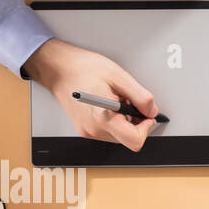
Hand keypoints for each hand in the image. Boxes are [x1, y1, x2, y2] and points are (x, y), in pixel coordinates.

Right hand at [23, 39, 160, 150]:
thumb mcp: (119, 77)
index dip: (146, 128)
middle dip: (134, 121)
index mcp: (103, 117)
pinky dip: (113, 120)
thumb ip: (140, 97)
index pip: (135, 141)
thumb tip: (151, 111)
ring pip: (119, 135)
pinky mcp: (85, 130)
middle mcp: (95, 129)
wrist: (57, 68)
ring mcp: (88, 131)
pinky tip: (107, 104)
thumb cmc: (82, 68)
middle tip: (126, 100)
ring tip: (114, 100)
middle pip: (128, 139)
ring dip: (123, 120)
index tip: (146, 115)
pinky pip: (108, 131)